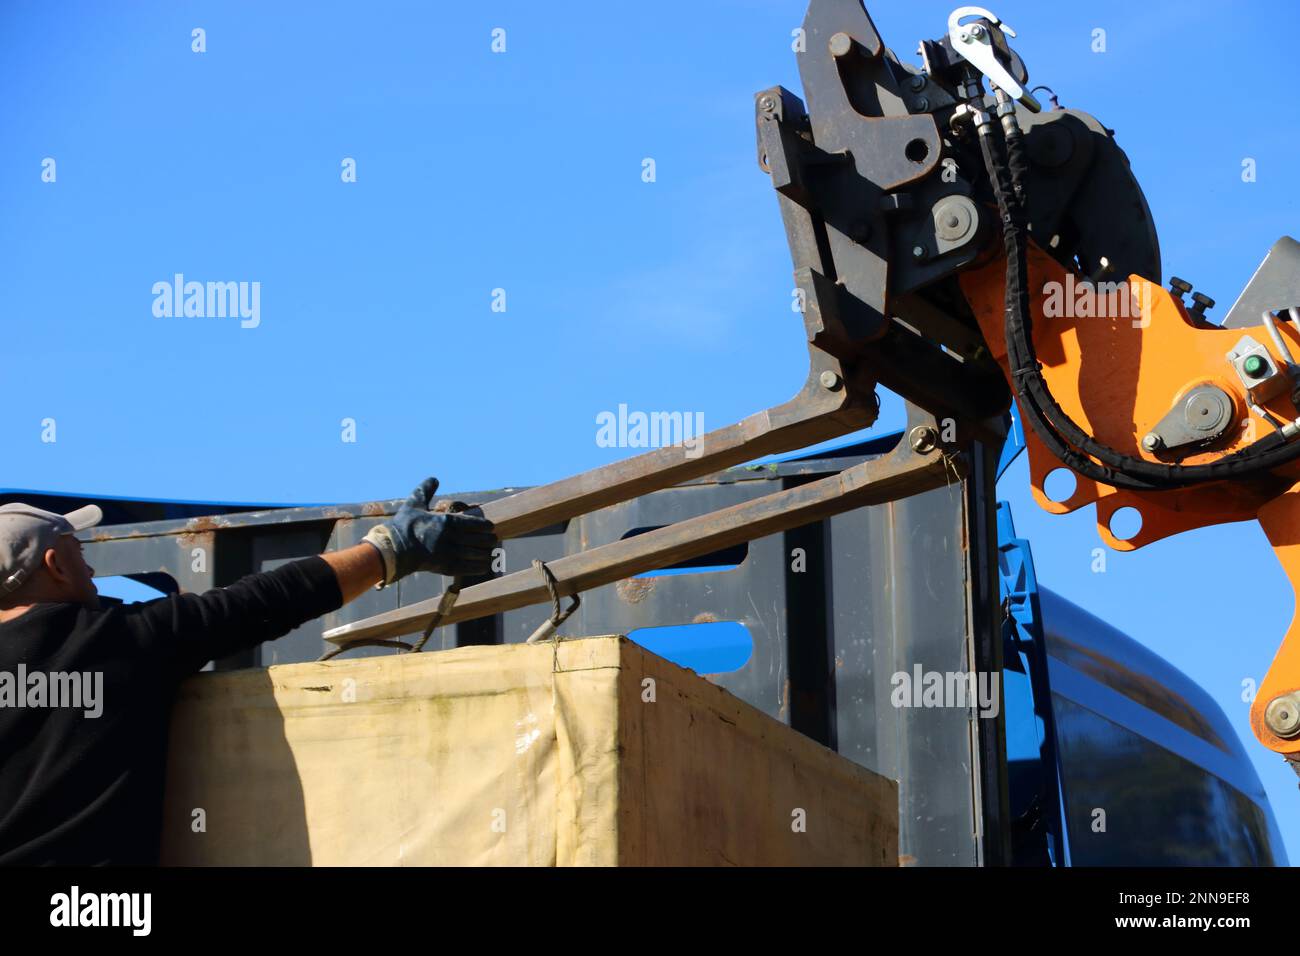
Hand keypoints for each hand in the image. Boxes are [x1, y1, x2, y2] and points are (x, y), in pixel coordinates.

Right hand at [364, 477, 497, 583]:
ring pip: (474, 554)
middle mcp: (449, 538)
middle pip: (477, 539)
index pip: (472, 523)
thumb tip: (434, 478)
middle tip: (493, 539)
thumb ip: (425, 491)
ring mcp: (447, 554)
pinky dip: (478, 567)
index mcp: (444, 521)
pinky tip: (485, 565)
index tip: (490, 527)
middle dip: (487, 539)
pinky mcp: (444, 567)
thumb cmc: (403, 526)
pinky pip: (467, 568)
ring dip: (485, 553)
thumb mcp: (413, 505)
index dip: (484, 526)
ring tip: (490, 551)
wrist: (392, 550)